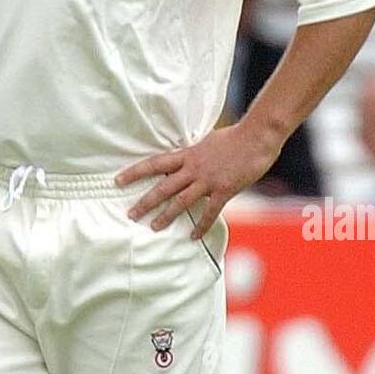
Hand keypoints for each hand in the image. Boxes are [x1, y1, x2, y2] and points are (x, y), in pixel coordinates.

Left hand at [115, 119, 279, 238]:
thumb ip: (194, 153)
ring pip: (181, 201)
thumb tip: (185, 157)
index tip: (118, 180)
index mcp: (187, 154)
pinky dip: (201, 226)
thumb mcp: (207, 141)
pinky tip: (193, 237)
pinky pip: (209, 212)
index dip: (135, 172)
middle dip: (145, 201)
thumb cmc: (234, 136)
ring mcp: (208, 180)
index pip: (154, 164)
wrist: (256, 136)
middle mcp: (193, 168)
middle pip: (163, 186)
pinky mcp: (224, 190)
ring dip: (166, 215)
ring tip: (153, 227)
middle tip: (130, 214)